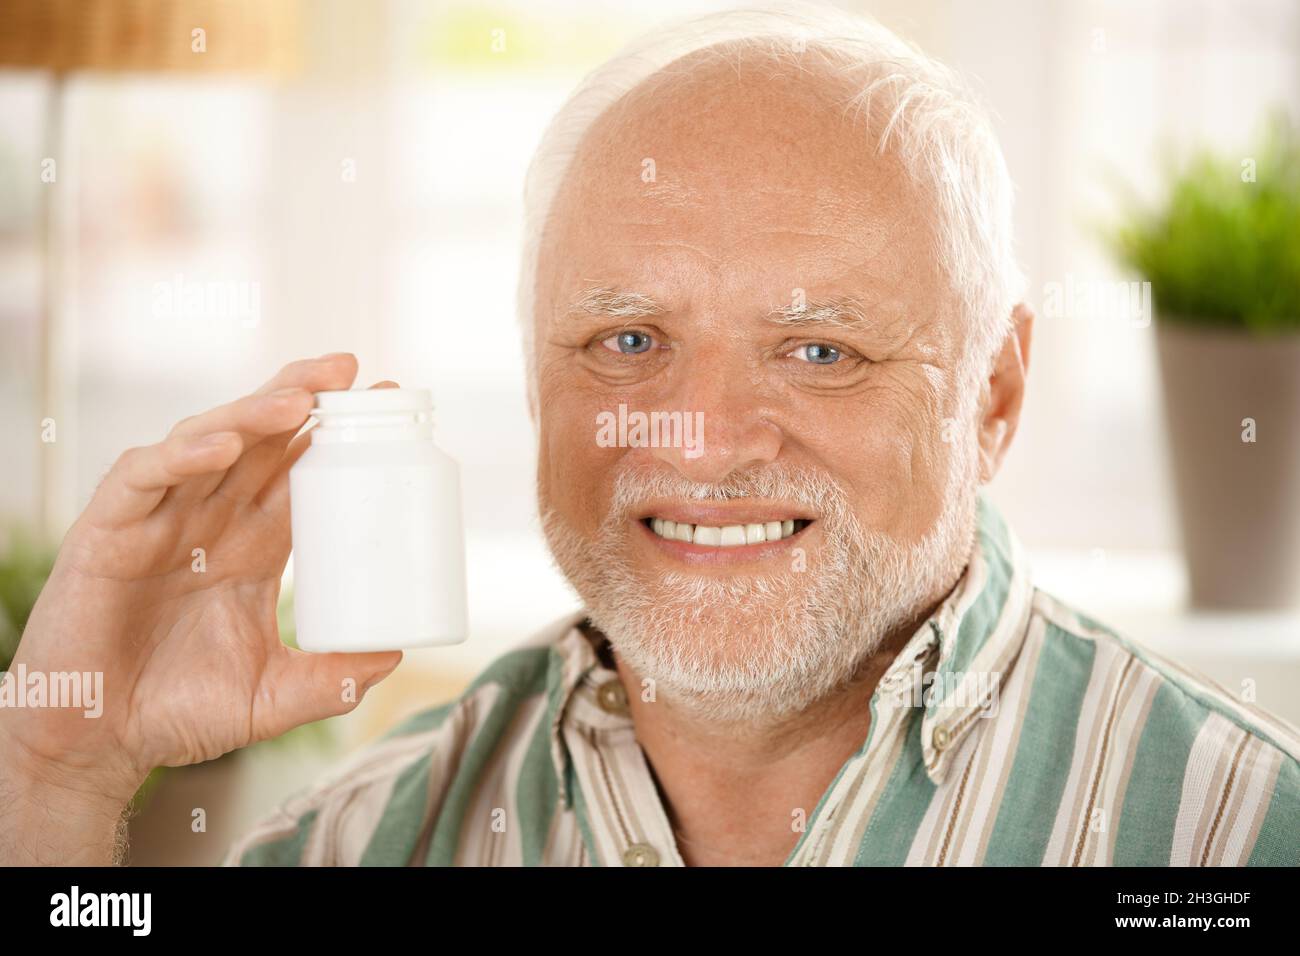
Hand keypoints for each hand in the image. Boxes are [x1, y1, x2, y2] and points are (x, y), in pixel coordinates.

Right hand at [0, 353, 402, 823]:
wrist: (96, 745)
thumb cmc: (178, 714)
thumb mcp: (271, 697)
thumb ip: (330, 681)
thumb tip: (395, 653)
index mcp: (252, 545)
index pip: (301, 472)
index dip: (337, 435)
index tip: (387, 402)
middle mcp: (209, 521)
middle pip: (260, 439)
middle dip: (301, 396)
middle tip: (349, 370)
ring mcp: (159, 521)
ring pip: (206, 442)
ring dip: (249, 414)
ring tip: (297, 400)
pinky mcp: (107, 534)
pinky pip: (142, 478)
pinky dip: (179, 458)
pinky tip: (220, 448)